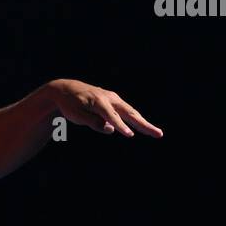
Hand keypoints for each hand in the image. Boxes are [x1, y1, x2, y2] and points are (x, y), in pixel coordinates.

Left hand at [46, 79, 162, 137]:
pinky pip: (126, 111)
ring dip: (144, 123)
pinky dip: (136, 119)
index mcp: (98, 101)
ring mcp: (113, 98)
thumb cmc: (69, 104)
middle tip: (159, 134)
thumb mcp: (76, 115)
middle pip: (129, 113)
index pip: (112, 116)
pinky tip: (143, 126)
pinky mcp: (113, 100)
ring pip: (131, 112)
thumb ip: (92, 122)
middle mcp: (109, 98)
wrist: (66, 89)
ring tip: (156, 133)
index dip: (121, 126)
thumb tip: (111, 130)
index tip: (130, 136)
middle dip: (144, 125)